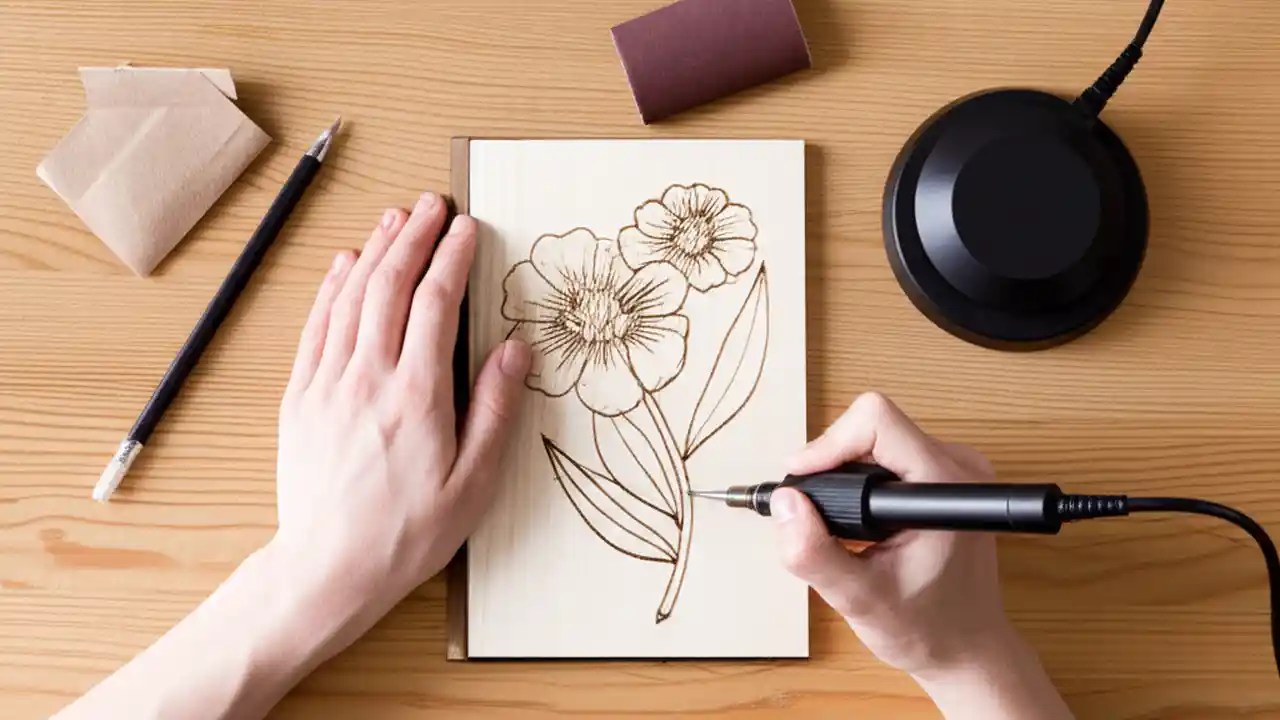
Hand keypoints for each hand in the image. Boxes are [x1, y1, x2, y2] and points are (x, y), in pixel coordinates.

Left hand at [273, 193, 529, 631]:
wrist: (328, 569)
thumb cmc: (407, 533)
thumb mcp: (473, 483)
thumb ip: (495, 410)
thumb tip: (514, 350)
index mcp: (417, 397)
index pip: (435, 304)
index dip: (451, 258)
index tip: (466, 227)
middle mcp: (368, 379)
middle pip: (389, 286)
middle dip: (413, 237)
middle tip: (432, 204)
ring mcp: (327, 384)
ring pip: (350, 297)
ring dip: (374, 251)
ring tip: (395, 219)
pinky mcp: (301, 397)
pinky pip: (316, 326)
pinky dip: (332, 288)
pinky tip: (344, 265)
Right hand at [772, 393, 1072, 718]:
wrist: (968, 648)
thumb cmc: (928, 628)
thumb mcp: (859, 599)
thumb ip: (814, 552)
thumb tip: (784, 503)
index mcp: (945, 485)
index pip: (876, 421)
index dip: (828, 445)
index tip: (803, 487)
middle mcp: (957, 464)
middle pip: (871, 426)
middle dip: (831, 465)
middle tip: (812, 514)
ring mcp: (955, 467)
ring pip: (876, 438)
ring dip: (845, 474)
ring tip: (837, 523)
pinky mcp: (946, 474)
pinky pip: (888, 453)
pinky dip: (861, 481)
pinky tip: (860, 521)